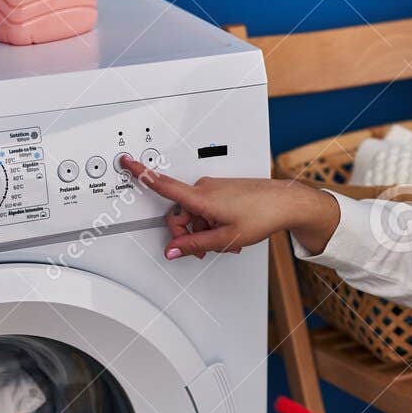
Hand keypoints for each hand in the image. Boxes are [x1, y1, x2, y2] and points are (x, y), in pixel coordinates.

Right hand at [118, 154, 339, 259]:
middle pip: (179, 212)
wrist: (286, 202)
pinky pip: (206, 208)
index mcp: (201, 198)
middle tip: (202, 249)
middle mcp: (205, 188)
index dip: (141, 173)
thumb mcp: (225, 239)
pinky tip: (227, 232)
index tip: (125, 162)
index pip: (163, 185)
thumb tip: (173, 250)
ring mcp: (214, 187)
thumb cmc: (262, 215)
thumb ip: (195, 245)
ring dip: (202, 230)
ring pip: (194, 213)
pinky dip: (211, 222)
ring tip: (224, 242)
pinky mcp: (222, 189)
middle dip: (186, 232)